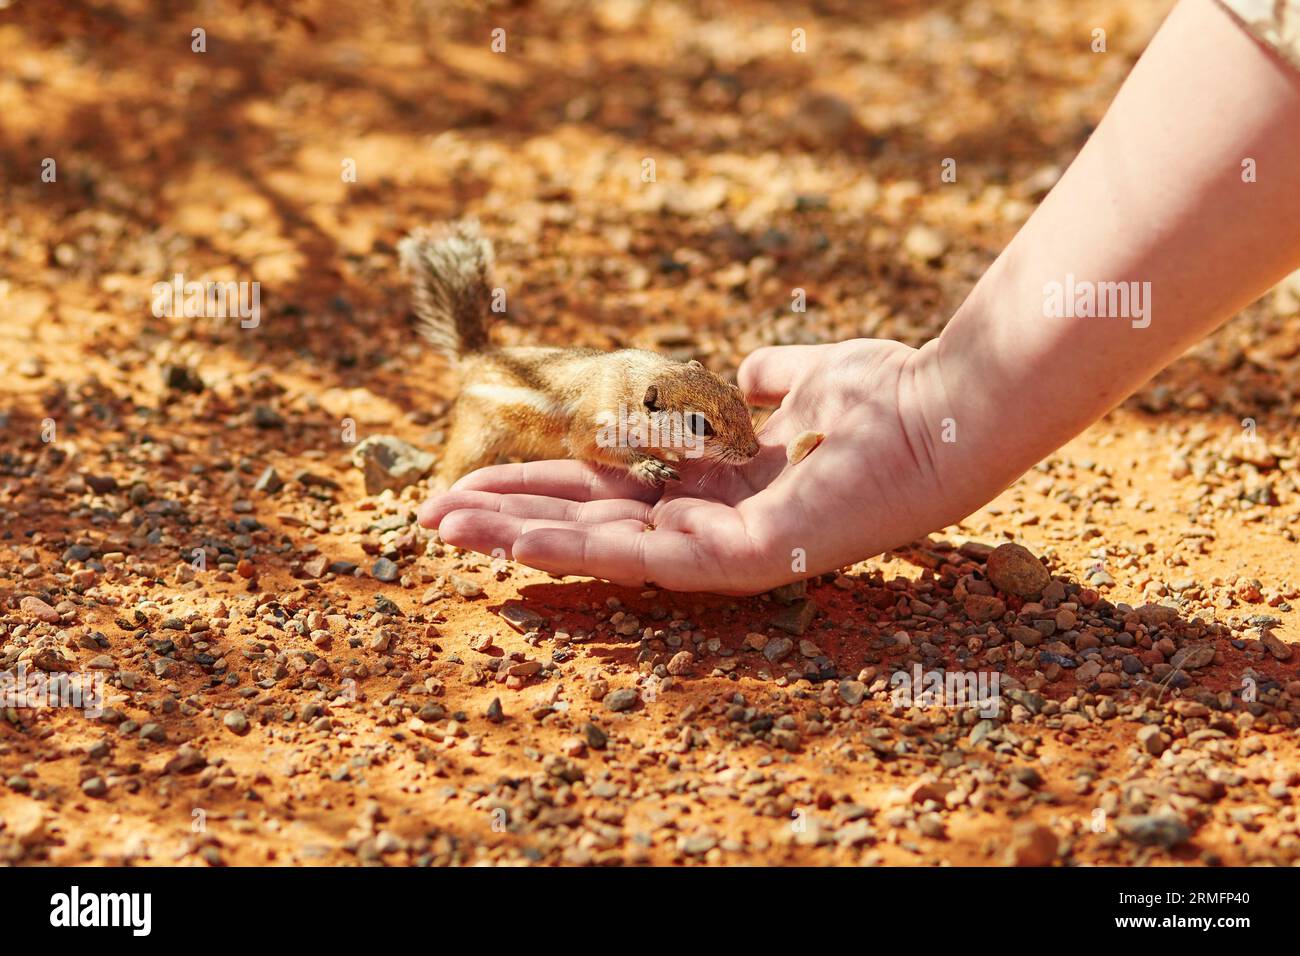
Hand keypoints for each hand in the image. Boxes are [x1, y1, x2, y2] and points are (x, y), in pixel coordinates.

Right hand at [418, 339, 987, 593]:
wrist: (951, 408)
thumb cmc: (888, 393)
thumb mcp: (807, 381)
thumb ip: (768, 385)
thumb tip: (744, 375)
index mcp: (719, 490)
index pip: (612, 497)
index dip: (543, 489)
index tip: (475, 479)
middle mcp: (715, 527)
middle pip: (594, 525)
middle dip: (511, 519)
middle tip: (429, 518)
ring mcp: (731, 549)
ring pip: (606, 551)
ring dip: (522, 538)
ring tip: (447, 533)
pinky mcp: (751, 558)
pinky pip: (651, 562)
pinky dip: (580, 550)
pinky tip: (515, 539)